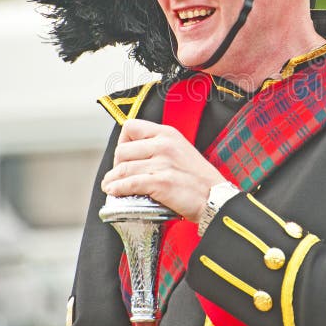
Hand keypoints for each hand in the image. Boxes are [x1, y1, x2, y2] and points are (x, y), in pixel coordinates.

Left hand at [101, 119, 227, 222]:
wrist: (216, 198)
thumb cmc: (199, 179)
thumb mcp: (181, 150)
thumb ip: (159, 148)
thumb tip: (133, 156)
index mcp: (168, 134)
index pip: (131, 127)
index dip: (122, 142)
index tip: (124, 156)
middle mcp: (164, 145)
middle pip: (122, 150)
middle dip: (116, 165)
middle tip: (118, 176)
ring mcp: (162, 164)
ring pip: (122, 168)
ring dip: (111, 180)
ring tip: (109, 187)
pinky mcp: (160, 183)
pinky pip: (129, 183)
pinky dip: (117, 189)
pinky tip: (113, 192)